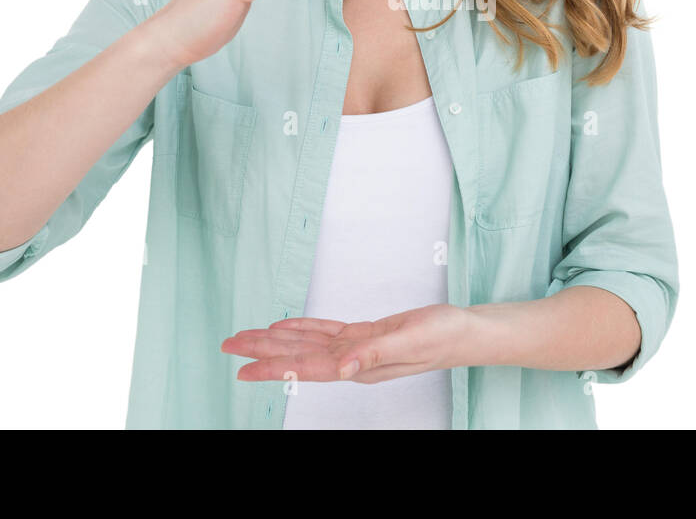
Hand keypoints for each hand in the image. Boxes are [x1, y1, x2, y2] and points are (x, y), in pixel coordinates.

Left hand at [221, 304, 474, 383]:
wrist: (467, 332)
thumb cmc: (444, 335)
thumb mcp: (410, 339)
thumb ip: (374, 353)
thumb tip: (341, 368)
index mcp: (360, 365)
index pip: (308, 367)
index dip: (274, 365)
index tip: (243, 369)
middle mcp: (353, 360)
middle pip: (299, 354)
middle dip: (262, 351)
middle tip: (229, 346)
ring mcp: (358, 348)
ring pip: (308, 342)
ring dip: (277, 339)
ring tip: (247, 337)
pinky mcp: (366, 334)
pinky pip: (327, 331)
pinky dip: (304, 327)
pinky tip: (287, 326)